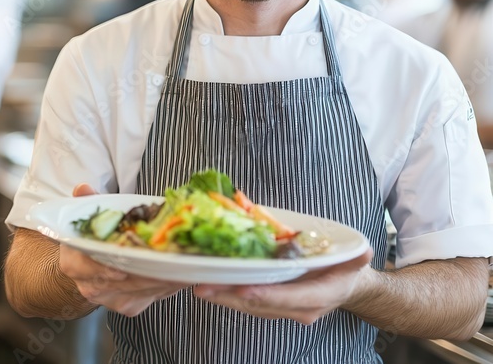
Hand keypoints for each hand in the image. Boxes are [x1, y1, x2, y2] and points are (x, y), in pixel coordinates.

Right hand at [58, 183, 191, 316]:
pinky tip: (183, 272)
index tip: (143, 253)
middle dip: (155, 266)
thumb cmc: (89, 239)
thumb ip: (86, 203)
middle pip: (128, 278)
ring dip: (167, 276)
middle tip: (179, 253)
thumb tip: (83, 188)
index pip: (97, 264)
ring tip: (188, 260)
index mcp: (74, 263)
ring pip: (144, 289)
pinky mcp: (128, 307)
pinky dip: (170, 285)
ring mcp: (110, 300)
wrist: (84, 269)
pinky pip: (153, 297)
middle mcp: (91, 286)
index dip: (121, 259)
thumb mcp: (84, 219)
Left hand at [193, 247, 372, 323]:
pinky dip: (228, 294)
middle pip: (261, 305)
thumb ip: (357, 257)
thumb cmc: (347, 268)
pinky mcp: (273, 306)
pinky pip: (247, 303)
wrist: (349, 287)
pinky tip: (209, 283)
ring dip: (224, 297)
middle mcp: (301, 309)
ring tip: (199, 284)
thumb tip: (364, 251)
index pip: (291, 299)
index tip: (244, 288)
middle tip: (204, 286)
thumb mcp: (355, 258)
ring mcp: (285, 310)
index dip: (268, 295)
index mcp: (321, 296)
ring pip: (250, 307)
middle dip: (231, 297)